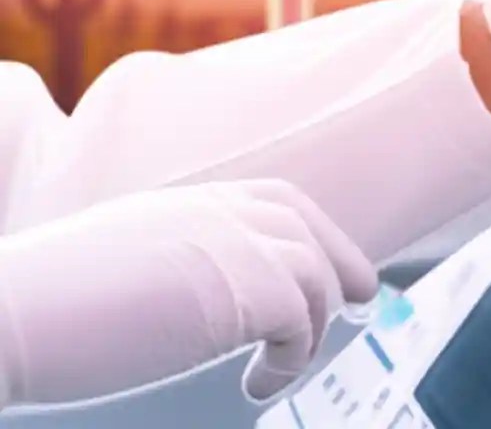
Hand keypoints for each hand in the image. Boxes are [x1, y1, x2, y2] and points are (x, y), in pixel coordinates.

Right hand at [0, 179, 377, 404]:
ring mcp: (236, 243)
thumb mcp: (128, 264)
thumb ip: (182, 262)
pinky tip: (257, 383)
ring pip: (314, 274)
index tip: (332, 264)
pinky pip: (302, 320)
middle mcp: (217, 212)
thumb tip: (222, 294)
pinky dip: (291, 359)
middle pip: (306, 228)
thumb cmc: (47, 306)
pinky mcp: (248, 287)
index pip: (275, 202)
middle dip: (342, 265)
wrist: (8, 317)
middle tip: (360, 303)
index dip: (312, 233)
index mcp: (188, 205)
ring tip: (275, 366)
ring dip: (307, 326)